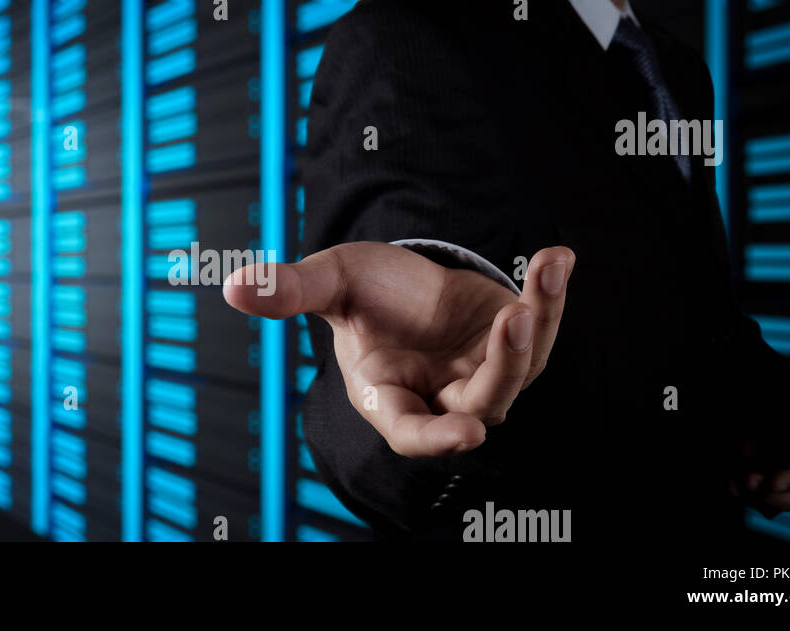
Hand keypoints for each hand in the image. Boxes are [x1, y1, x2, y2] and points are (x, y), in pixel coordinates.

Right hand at [223, 241, 574, 457]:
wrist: (404, 283)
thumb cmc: (362, 295)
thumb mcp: (330, 284)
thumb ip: (290, 292)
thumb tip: (234, 286)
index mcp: (391, 396)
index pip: (414, 432)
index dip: (438, 439)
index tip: (467, 433)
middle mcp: (443, 397)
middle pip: (482, 402)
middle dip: (502, 364)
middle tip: (512, 320)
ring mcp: (485, 375)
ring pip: (522, 366)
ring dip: (538, 320)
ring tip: (545, 270)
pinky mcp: (517, 346)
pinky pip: (541, 327)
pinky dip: (551, 293)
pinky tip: (555, 256)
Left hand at [732, 377, 789, 515]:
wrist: (747, 396)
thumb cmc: (776, 390)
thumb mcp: (787, 385)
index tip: (773, 483)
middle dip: (769, 494)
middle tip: (747, 480)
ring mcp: (778, 478)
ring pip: (767, 503)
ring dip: (750, 497)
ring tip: (733, 483)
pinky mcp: (756, 481)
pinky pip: (748, 497)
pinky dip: (737, 491)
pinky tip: (727, 481)